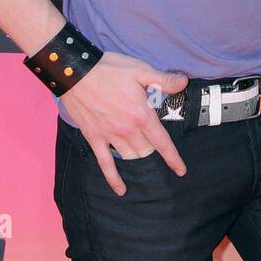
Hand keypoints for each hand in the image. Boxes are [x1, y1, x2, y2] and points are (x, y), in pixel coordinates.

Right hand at [60, 52, 188, 195]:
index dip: (173, 158)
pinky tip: (120, 190)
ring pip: (130, 156)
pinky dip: (113, 178)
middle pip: (147, 150)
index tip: (181, 170)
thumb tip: (184, 83)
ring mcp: (110, 136)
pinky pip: (105, 164)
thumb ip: (163, 81)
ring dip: (138, 156)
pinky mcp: (94, 138)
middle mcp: (127, 130)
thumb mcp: (141, 71)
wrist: (76, 73)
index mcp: (142, 115)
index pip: (162, 143)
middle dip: (154, 150)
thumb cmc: (109, 70)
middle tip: (156, 145)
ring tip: (142, 154)